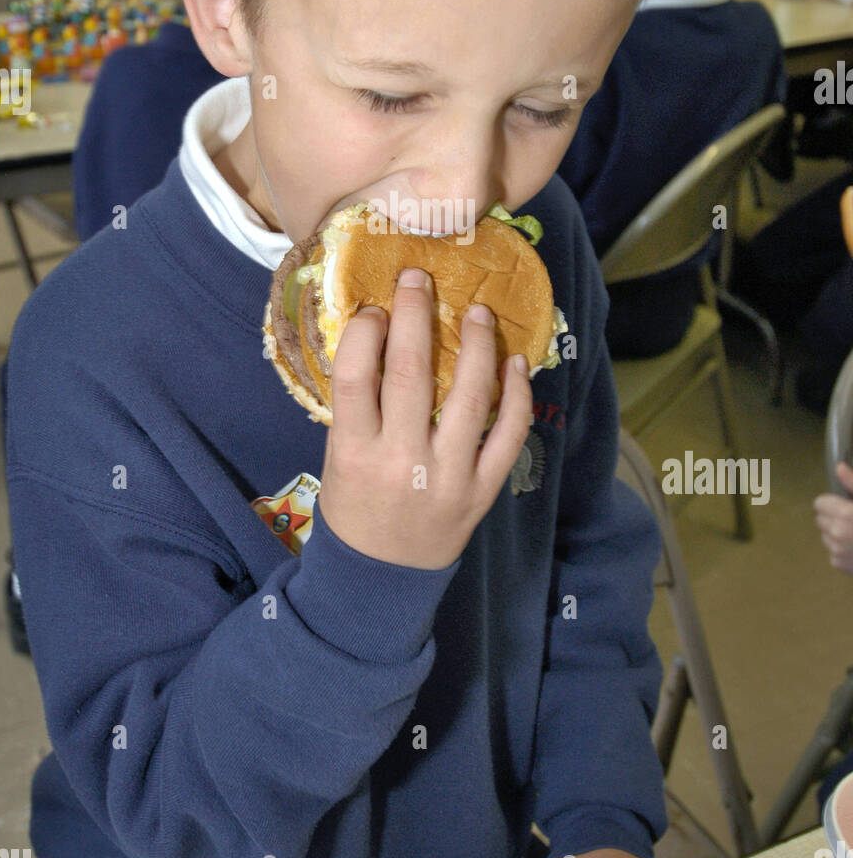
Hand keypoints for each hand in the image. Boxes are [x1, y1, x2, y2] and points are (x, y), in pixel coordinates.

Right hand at [316, 268, 532, 568]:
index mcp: (355, 452)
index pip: (355, 375)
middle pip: (411, 373)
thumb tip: (380, 335)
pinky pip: (509, 434)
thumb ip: (358, 406)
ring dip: (478, 346)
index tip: (373, 308)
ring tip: (479, 311)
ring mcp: (448, 476)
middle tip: (419, 279)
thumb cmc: (355, 506)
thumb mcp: (339, 456)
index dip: (365, 332)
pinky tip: (516, 362)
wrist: (381, 578)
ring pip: (471, 397)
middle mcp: (402, 461)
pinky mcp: (483, 490)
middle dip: (416, 316)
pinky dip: (518, 395)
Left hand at [815, 461, 852, 575]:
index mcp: (844, 514)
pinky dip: (842, 551)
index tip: (845, 506)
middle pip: (821, 520)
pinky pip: (833, 553)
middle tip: (852, 521)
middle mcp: (836, 533)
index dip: (833, 503)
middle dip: (833, 518)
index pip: (820, 503)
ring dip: (836, 535)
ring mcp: (836, 551)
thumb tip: (838, 468)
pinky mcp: (839, 565)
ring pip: (826, 537)